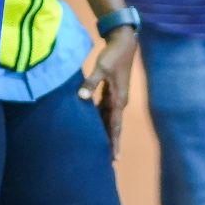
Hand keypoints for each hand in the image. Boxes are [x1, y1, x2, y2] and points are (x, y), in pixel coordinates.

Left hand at [78, 25, 136, 158]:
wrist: (124, 43)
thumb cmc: (113, 56)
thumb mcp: (101, 68)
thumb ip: (90, 83)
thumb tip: (81, 98)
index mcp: (118, 99)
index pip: (115, 125)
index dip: (114, 141)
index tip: (114, 158)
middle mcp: (119, 101)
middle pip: (113, 126)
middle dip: (111, 142)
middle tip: (106, 160)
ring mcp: (116, 97)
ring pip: (109, 119)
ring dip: (106, 132)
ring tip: (99, 147)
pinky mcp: (112, 91)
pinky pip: (105, 110)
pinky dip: (101, 119)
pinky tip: (93, 125)